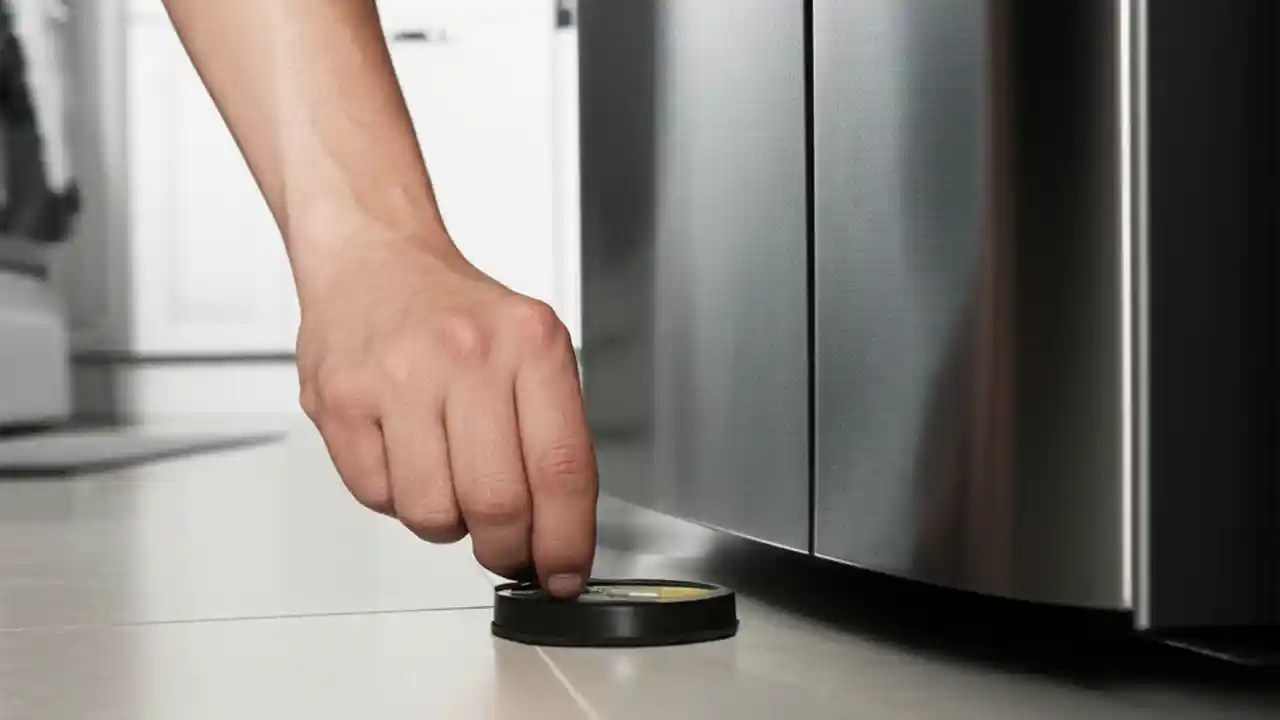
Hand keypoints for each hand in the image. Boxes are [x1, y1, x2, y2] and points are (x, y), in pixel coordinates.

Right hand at [295, 236, 596, 597]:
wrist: (373, 258)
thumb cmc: (455, 313)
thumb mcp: (531, 349)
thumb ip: (551, 434)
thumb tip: (558, 534)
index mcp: (531, 343)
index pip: (562, 468)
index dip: (566, 539)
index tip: (565, 573)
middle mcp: (467, 355)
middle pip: (498, 504)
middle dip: (507, 548)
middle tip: (506, 550)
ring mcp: (398, 376)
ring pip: (432, 513)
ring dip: (446, 522)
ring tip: (447, 478)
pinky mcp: (341, 398)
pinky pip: (377, 496)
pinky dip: (395, 497)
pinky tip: (403, 452)